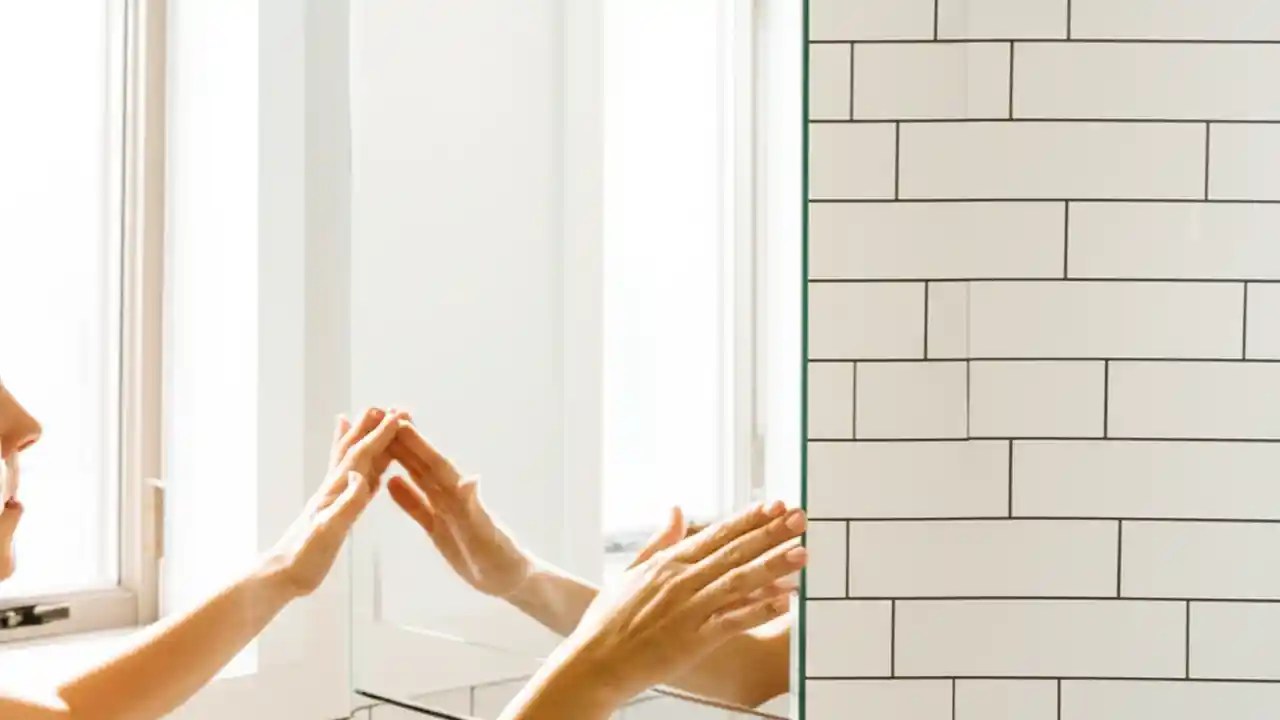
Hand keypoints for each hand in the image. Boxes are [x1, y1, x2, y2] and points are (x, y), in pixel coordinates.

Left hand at [263, 408, 403, 597]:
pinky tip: (362, 465)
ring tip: (370, 419)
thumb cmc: (304, 557)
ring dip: (364, 438)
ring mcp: (333, 496)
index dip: (381, 434)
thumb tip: (361, 475)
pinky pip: (353, 478)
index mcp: (336, 490)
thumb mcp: (328, 531)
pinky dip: (360, 464)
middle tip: (390, 408)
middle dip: (372, 427)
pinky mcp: (335, 509)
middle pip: (355, 448)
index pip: (362, 455)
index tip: (400, 416)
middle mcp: (334, 487)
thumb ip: (347, 503)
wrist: (281, 574)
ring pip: (353, 459)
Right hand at [385, 421, 533, 597]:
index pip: (436, 465)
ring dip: (402, 462)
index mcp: (461, 496)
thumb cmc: (501, 557)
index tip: (399, 422)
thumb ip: (474, 507)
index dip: (418, 443)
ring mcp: (445, 512)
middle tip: (383, 421)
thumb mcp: (486, 533)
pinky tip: (389, 482)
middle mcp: (452, 498)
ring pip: (419, 482)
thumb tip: (471, 478)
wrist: (508, 579)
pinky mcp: (440, 529)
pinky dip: (404, 495)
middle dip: (405, 444)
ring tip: (381, 444)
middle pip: (424, 466)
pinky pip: (418, 508)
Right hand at [554, 501, 806, 705]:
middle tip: (800, 518)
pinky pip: (733, 620)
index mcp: (668, 562)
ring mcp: (688, 609)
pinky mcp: (693, 640)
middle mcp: (681, 580)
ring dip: (773, 566)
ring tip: (802, 553)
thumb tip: (676, 508)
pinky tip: (784, 601)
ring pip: (739, 582)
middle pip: (735, 551)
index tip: (775, 506)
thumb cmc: (609, 621)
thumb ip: (659, 540)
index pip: (717, 534)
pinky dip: (759, 609)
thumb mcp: (630, 572)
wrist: (594, 662)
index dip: (749, 519)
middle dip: (771, 533)